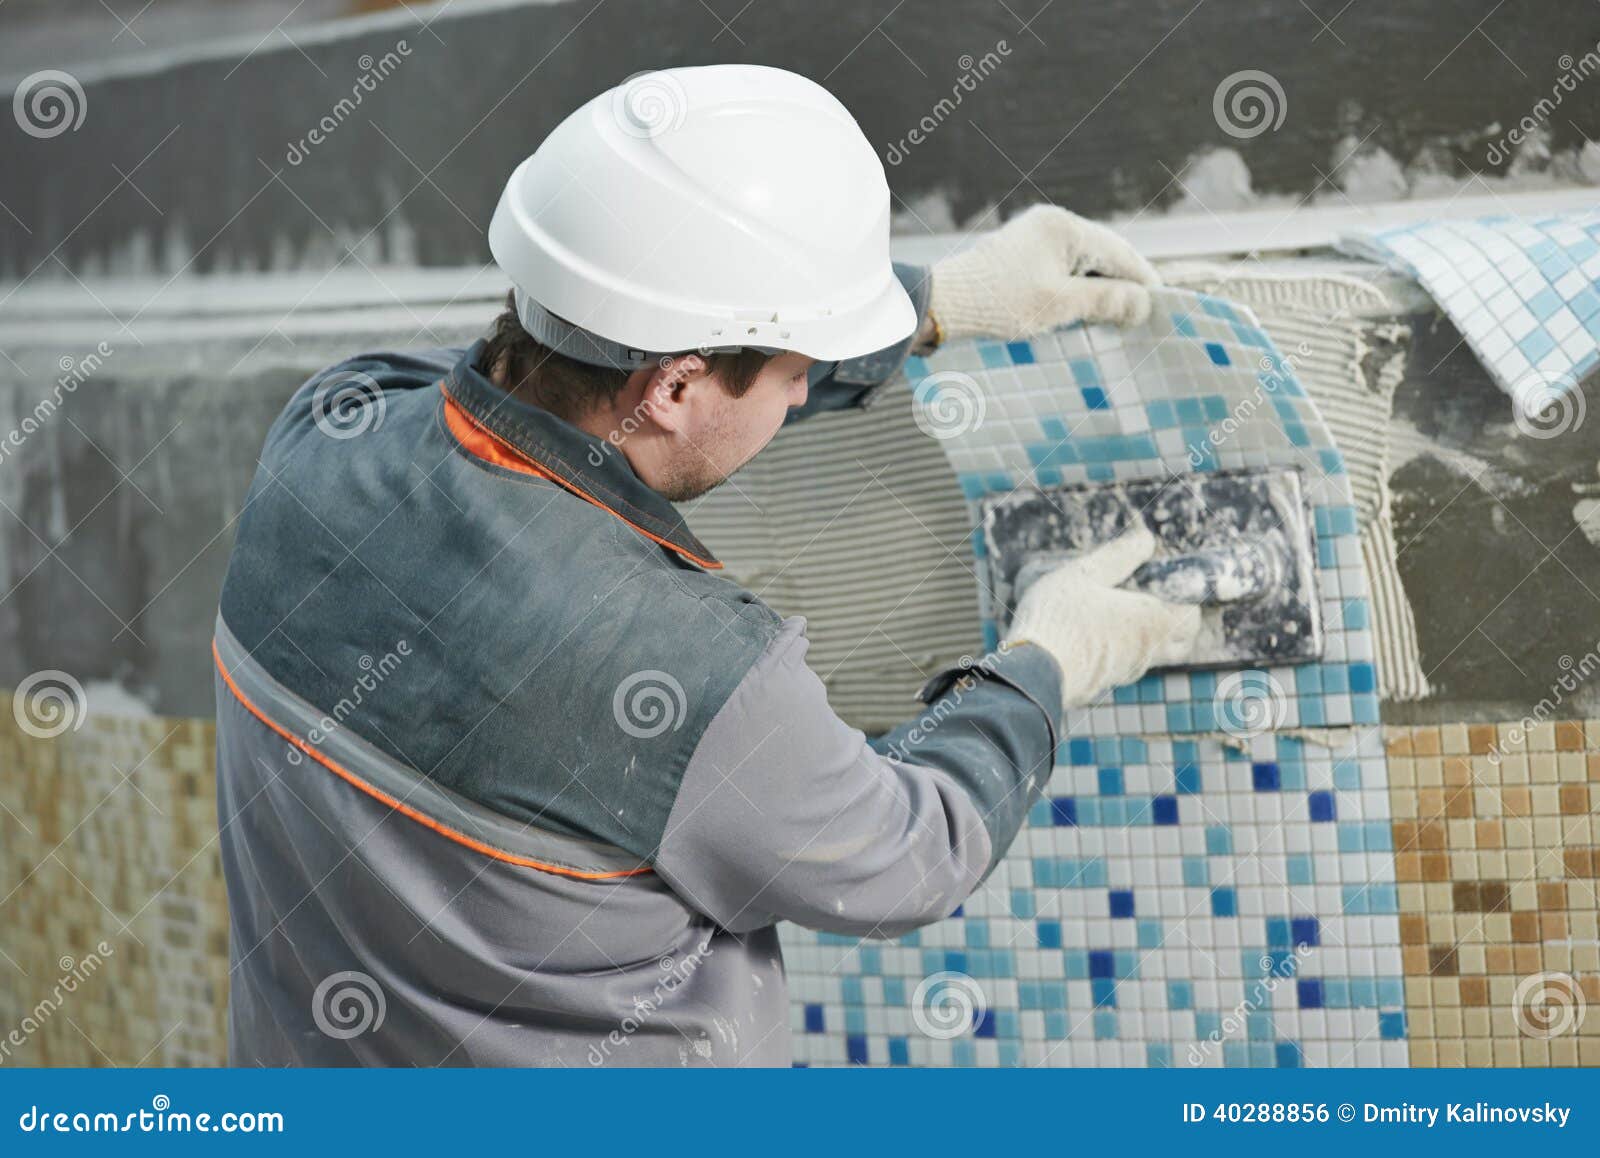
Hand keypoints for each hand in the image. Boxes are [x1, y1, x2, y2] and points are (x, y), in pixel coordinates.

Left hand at [929, 204, 1158, 343]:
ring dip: (1100, 289)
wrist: (941, 305)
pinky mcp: (1022, 254)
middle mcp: (1052, 223)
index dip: (1143, 282)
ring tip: (1116, 321)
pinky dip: (1077, 289)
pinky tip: (1083, 312)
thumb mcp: (1057, 305)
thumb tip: (1144, 301)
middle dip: (1123, 285)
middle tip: (1142, 319)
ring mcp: (1035, 236)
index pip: (1120, 252)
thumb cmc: (999, 304)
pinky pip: (1063, 269)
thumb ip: (1104, 300)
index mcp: (1064, 227)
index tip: (1163, 308)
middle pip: (1103, 254)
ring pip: (1083, 263)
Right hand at [1003, 526, 1199, 707]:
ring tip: (1112, 613)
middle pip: (1179, 642)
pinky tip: (1090, 634)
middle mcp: (1146, 653)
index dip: (1185, 598)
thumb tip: (1145, 539)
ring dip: (1142, 636)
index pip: (1192, 616)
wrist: (1030, 675)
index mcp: (1152, 622)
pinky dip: (1118, 650)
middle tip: (1145, 598)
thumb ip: (1119, 555)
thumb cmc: (1059, 621)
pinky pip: (1123, 665)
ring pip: (1150, 655)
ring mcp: (1125, 673)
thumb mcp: (1085, 574)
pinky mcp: (1102, 685)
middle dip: (1171, 620)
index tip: (1165, 583)